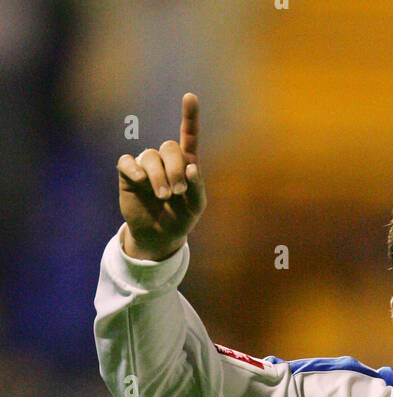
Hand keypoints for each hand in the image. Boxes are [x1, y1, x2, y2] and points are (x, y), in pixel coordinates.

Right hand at [116, 92, 205, 260]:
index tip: (190, 98)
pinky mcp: (129, 174)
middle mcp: (165, 160)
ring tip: (163, 196)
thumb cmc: (181, 218)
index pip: (188, 136)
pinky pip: (127, 161)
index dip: (189, 117)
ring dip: (159, 177)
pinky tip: (140, 180)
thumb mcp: (196, 206)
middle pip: (169, 147)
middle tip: (177, 191)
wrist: (160, 236)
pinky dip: (133, 168)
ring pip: (150, 156)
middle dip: (175, 169)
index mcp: (185, 163)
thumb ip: (197, 186)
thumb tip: (192, 168)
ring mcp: (146, 166)